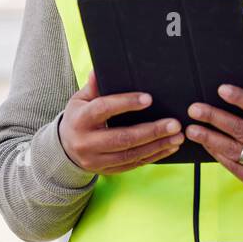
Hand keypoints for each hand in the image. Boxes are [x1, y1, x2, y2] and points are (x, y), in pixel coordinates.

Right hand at [57, 72, 184, 173]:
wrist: (65, 148)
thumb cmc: (78, 118)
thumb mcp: (80, 100)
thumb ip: (93, 87)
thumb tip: (99, 70)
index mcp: (80, 120)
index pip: (103, 109)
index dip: (126, 103)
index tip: (148, 99)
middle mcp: (86, 142)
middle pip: (122, 138)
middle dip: (151, 131)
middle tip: (174, 124)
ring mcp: (96, 160)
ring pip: (131, 155)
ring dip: (157, 146)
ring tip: (177, 136)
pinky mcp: (107, 171)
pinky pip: (133, 165)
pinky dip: (153, 156)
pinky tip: (168, 148)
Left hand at [185, 78, 242, 191]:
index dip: (242, 99)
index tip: (221, 89)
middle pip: (242, 130)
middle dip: (215, 118)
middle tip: (194, 109)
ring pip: (234, 150)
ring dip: (210, 139)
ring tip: (191, 129)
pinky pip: (233, 166)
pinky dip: (218, 154)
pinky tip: (205, 143)